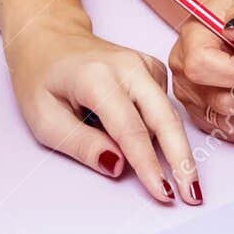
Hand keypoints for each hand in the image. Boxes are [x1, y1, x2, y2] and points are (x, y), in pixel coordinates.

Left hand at [5, 13, 198, 203]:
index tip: (163, 193)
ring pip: (168, 117)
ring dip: (175, 150)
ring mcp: (144, 66)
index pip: (131, 130)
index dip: (148, 166)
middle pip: (165, 120)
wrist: (49, 38)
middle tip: (192, 194)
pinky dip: (159, 130)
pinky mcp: (153, 70)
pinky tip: (143, 135)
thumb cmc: (41, 79)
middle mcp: (128, 67)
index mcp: (97, 78)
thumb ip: (83, 145)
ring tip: (181, 180)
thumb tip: (118, 167)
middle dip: (182, 160)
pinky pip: (163, 109)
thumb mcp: (45, 120)